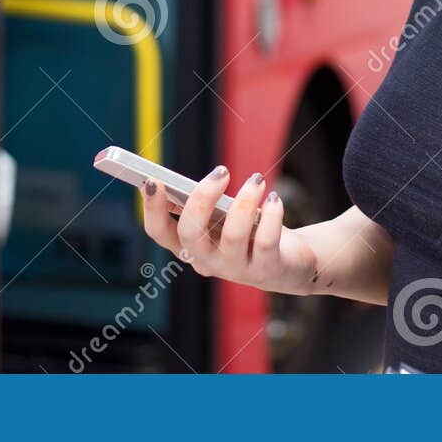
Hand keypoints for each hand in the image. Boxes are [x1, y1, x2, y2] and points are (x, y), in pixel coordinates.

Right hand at [140, 165, 320, 295]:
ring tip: (256, 179)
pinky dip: (270, 216)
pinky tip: (273, 198)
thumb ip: (205, 203)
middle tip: (222, 172)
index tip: (153, 180)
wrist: (288, 261)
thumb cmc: (249, 229)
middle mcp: (207, 262)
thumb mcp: (223, 216)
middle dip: (202, 198)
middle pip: (190, 235)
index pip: (160, 232)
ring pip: (232, 236)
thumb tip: (187, 182)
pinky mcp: (266, 269)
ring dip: (244, 202)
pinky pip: (265, 242)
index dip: (152, 209)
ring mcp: (235, 269)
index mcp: (189, 245)